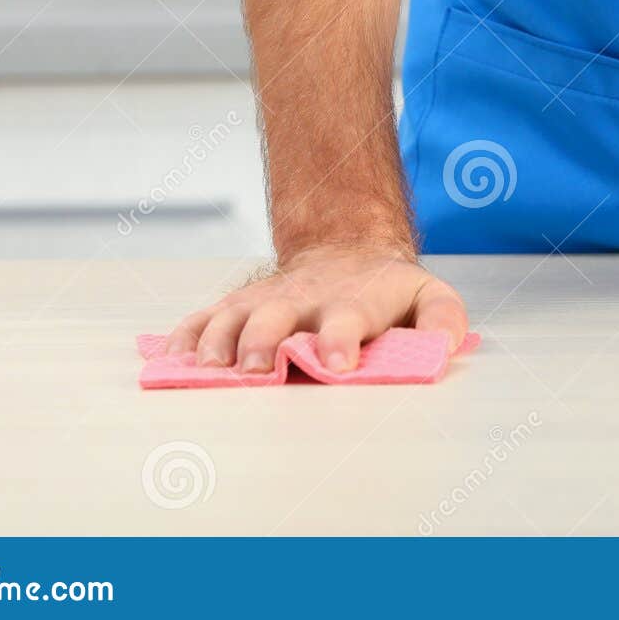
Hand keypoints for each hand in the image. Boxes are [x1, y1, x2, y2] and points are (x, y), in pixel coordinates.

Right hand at [165, 244, 467, 372]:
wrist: (345, 249)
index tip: (336, 365)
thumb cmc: (386, 289)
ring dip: (217, 341)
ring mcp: (266, 300)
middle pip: (276, 317)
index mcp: (352, 302)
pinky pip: (204, 318)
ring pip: (233, 316)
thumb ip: (442, 318)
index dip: (340, 341)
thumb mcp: (427, 295)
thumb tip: (449, 346)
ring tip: (206, 369)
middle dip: (263, 342)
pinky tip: (169, 358)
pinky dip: (185, 336)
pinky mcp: (238, 305)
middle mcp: (303, 299)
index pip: (346, 319)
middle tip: (255, 370)